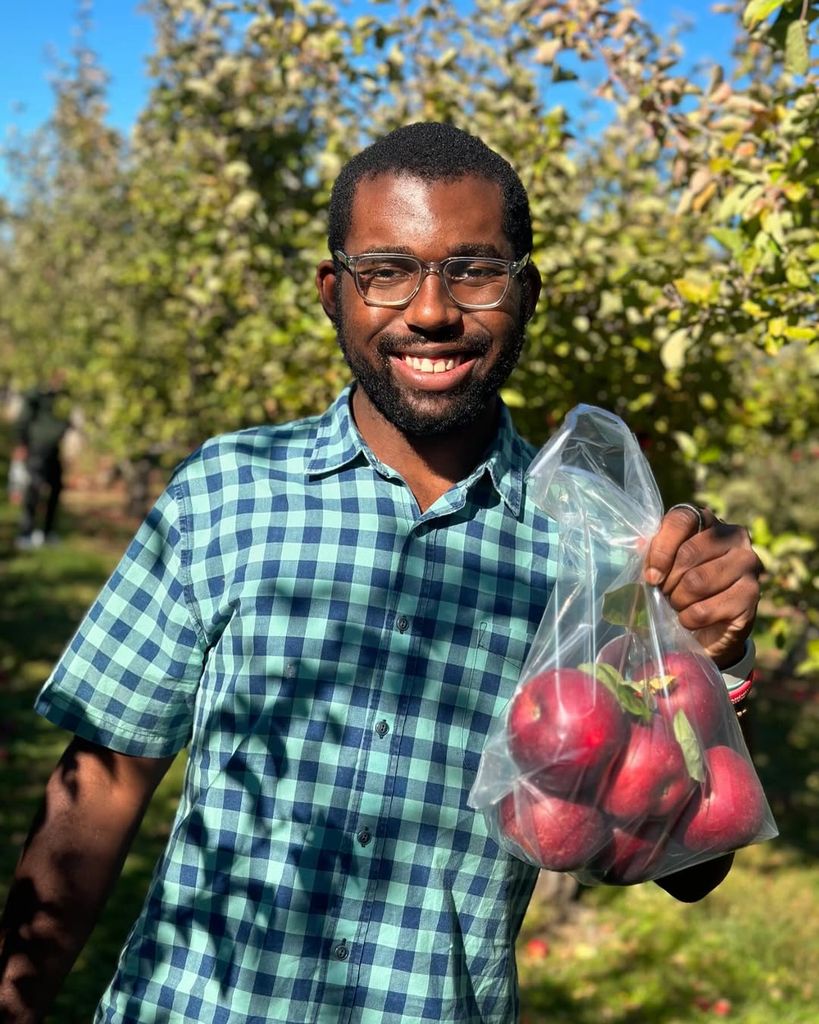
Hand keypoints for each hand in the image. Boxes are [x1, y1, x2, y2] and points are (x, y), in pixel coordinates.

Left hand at [643, 504, 762, 667]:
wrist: (711, 627)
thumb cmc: (681, 587)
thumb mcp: (663, 566)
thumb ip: (653, 552)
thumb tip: (640, 545)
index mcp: (708, 520)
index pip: (681, 519)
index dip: (661, 549)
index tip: (651, 575)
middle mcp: (734, 535)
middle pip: (689, 553)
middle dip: (669, 580)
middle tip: (666, 592)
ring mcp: (748, 563)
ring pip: (697, 582)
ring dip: (678, 600)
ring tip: (679, 604)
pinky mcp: (752, 594)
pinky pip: (705, 609)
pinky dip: (689, 619)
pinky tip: (691, 619)